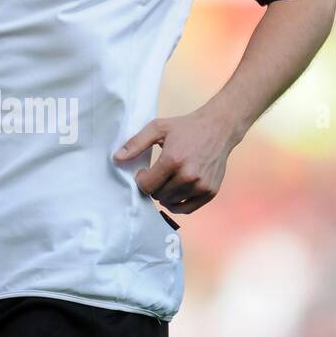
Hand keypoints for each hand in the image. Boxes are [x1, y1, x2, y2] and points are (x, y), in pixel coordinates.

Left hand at [113, 106, 236, 213]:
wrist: (219, 128)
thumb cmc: (187, 127)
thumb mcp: (158, 128)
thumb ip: (136, 143)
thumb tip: (116, 158)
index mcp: (173, 160)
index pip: (146, 186)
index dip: (141, 180)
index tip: (145, 172)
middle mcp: (188, 176)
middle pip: (158, 195)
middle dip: (153, 186)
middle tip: (158, 174)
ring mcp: (201, 186)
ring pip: (171, 203)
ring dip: (166, 194)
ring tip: (169, 179)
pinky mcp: (210, 192)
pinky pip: (187, 209)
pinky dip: (178, 204)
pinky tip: (176, 192)